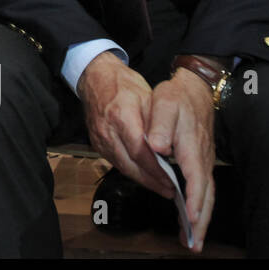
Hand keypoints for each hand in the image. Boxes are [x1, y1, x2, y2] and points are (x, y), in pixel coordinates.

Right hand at [78, 51, 172, 197]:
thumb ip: (157, 124)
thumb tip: (169, 150)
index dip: (156, 169)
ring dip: (143, 180)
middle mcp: (107, 131)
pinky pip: (115, 162)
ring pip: (122, 167)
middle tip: (170, 191)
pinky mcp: (96, 143)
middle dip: (152, 181)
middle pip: (131, 164)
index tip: (172, 180)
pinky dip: (132, 171)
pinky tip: (145, 176)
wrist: (96, 78)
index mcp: (121, 116)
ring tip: (162, 188)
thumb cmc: (124, 85)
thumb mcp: (147, 98)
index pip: (140, 151)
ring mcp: (99, 139)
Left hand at [148, 69, 216, 251]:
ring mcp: (203, 161)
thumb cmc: (176, 97)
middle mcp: (201, 157)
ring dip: (201, 217)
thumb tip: (156, 146)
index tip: (191, 216)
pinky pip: (202, 188)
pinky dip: (199, 205)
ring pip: (207, 194)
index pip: (196, 177)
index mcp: (191, 146)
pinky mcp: (200, 162)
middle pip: (206, 193)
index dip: (194, 198)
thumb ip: (159, 125)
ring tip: (192, 239)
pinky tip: (190, 217)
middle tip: (194, 242)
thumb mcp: (164, 104)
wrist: (194, 90)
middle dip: (201, 219)